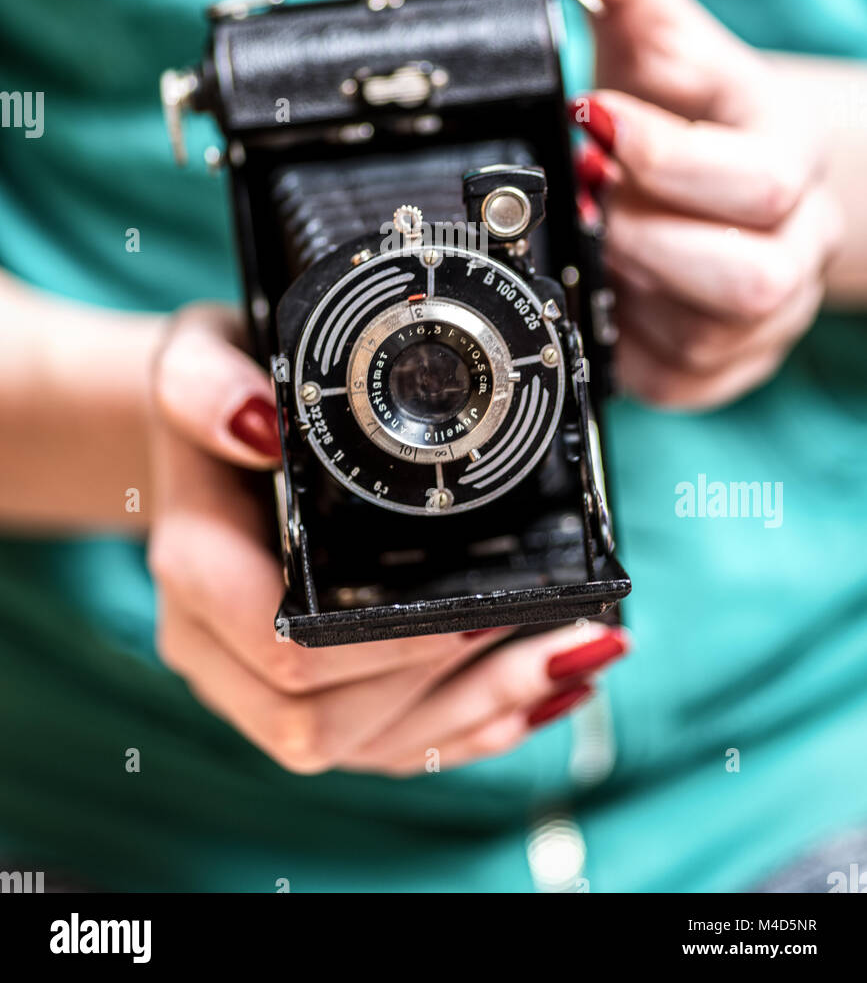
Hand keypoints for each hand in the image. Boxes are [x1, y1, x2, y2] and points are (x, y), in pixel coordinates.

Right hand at [148, 306, 628, 774]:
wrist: (204, 428)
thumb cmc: (219, 387)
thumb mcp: (199, 353)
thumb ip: (207, 383)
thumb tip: (258, 424)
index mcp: (194, 570)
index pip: (289, 650)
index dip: (391, 648)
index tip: (480, 610)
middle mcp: (213, 644)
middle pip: (325, 723)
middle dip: (451, 691)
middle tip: (556, 636)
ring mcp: (249, 680)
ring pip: (359, 745)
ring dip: (474, 713)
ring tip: (571, 657)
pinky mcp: (293, 693)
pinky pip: (375, 741)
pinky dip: (460, 726)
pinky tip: (533, 692)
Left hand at [527, 0, 842, 409]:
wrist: (753, 174)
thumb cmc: (694, 105)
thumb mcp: (660, 39)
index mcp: (782, 148)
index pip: (749, 174)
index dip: (662, 156)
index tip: (588, 119)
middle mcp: (792, 234)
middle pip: (748, 273)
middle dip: (644, 238)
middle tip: (582, 198)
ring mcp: (771, 307)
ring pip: (715, 335)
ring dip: (635, 289)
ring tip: (590, 242)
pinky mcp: (733, 363)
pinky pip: (683, 380)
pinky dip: (629, 345)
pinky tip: (606, 295)